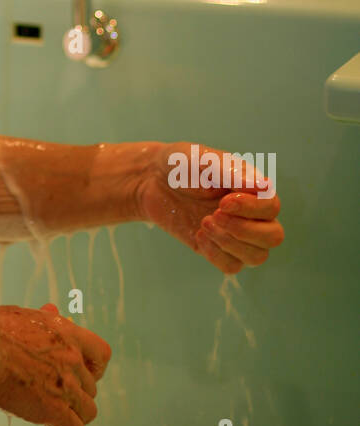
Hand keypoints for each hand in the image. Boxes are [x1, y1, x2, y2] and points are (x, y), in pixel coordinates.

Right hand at [0, 302, 110, 425]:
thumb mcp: (23, 315)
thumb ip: (42, 317)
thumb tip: (52, 309)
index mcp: (68, 334)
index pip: (102, 354)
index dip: (94, 369)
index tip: (81, 376)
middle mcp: (73, 359)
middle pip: (91, 387)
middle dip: (75, 395)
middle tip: (53, 399)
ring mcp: (66, 385)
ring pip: (88, 411)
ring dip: (73, 416)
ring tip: (55, 421)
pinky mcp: (53, 409)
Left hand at [137, 142, 283, 274]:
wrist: (152, 179)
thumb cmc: (181, 163)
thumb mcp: (202, 159)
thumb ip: (230, 171)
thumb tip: (263, 187)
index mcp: (252, 188)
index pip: (272, 207)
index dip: (252, 209)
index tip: (223, 200)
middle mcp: (250, 214)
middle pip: (274, 237)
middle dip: (245, 231)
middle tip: (214, 215)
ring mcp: (235, 234)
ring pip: (257, 257)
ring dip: (231, 244)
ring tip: (203, 223)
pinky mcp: (217, 248)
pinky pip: (232, 266)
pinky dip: (217, 255)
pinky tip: (198, 235)